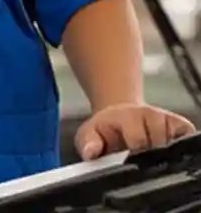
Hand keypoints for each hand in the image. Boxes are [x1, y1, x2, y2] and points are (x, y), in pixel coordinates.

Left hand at [74, 102, 196, 159]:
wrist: (118, 114)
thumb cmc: (105, 128)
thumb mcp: (89, 134)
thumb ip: (88, 143)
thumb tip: (91, 153)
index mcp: (127, 116)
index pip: (138, 140)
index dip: (132, 154)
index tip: (125, 159)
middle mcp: (150, 115)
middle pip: (157, 144)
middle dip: (145, 155)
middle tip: (134, 157)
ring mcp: (166, 119)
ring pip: (171, 144)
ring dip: (160, 153)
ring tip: (144, 153)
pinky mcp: (181, 125)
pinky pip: (185, 139)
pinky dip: (175, 148)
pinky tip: (160, 150)